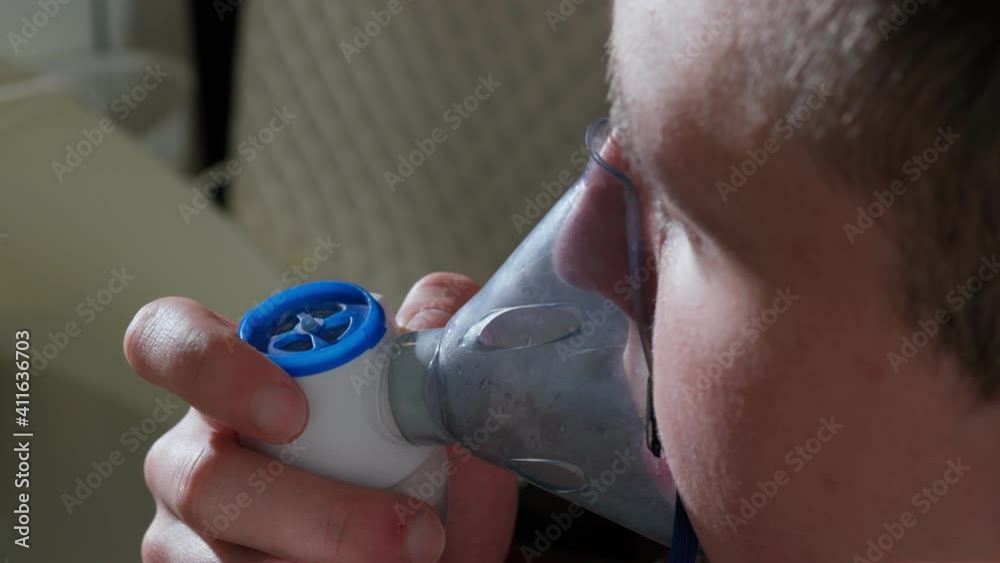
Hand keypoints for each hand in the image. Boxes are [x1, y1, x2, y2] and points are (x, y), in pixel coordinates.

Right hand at [124, 273, 518, 561]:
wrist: (430, 543)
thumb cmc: (415, 462)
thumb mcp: (436, 398)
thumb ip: (434, 337)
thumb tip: (426, 310)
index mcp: (235, 380)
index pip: (167, 338)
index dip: (210, 366)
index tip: (292, 414)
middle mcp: (193, 455)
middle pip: (204, 479)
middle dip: (316, 514)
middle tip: (412, 533)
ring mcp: (186, 535)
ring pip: (223, 560)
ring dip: (328, 561)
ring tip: (412, 560)